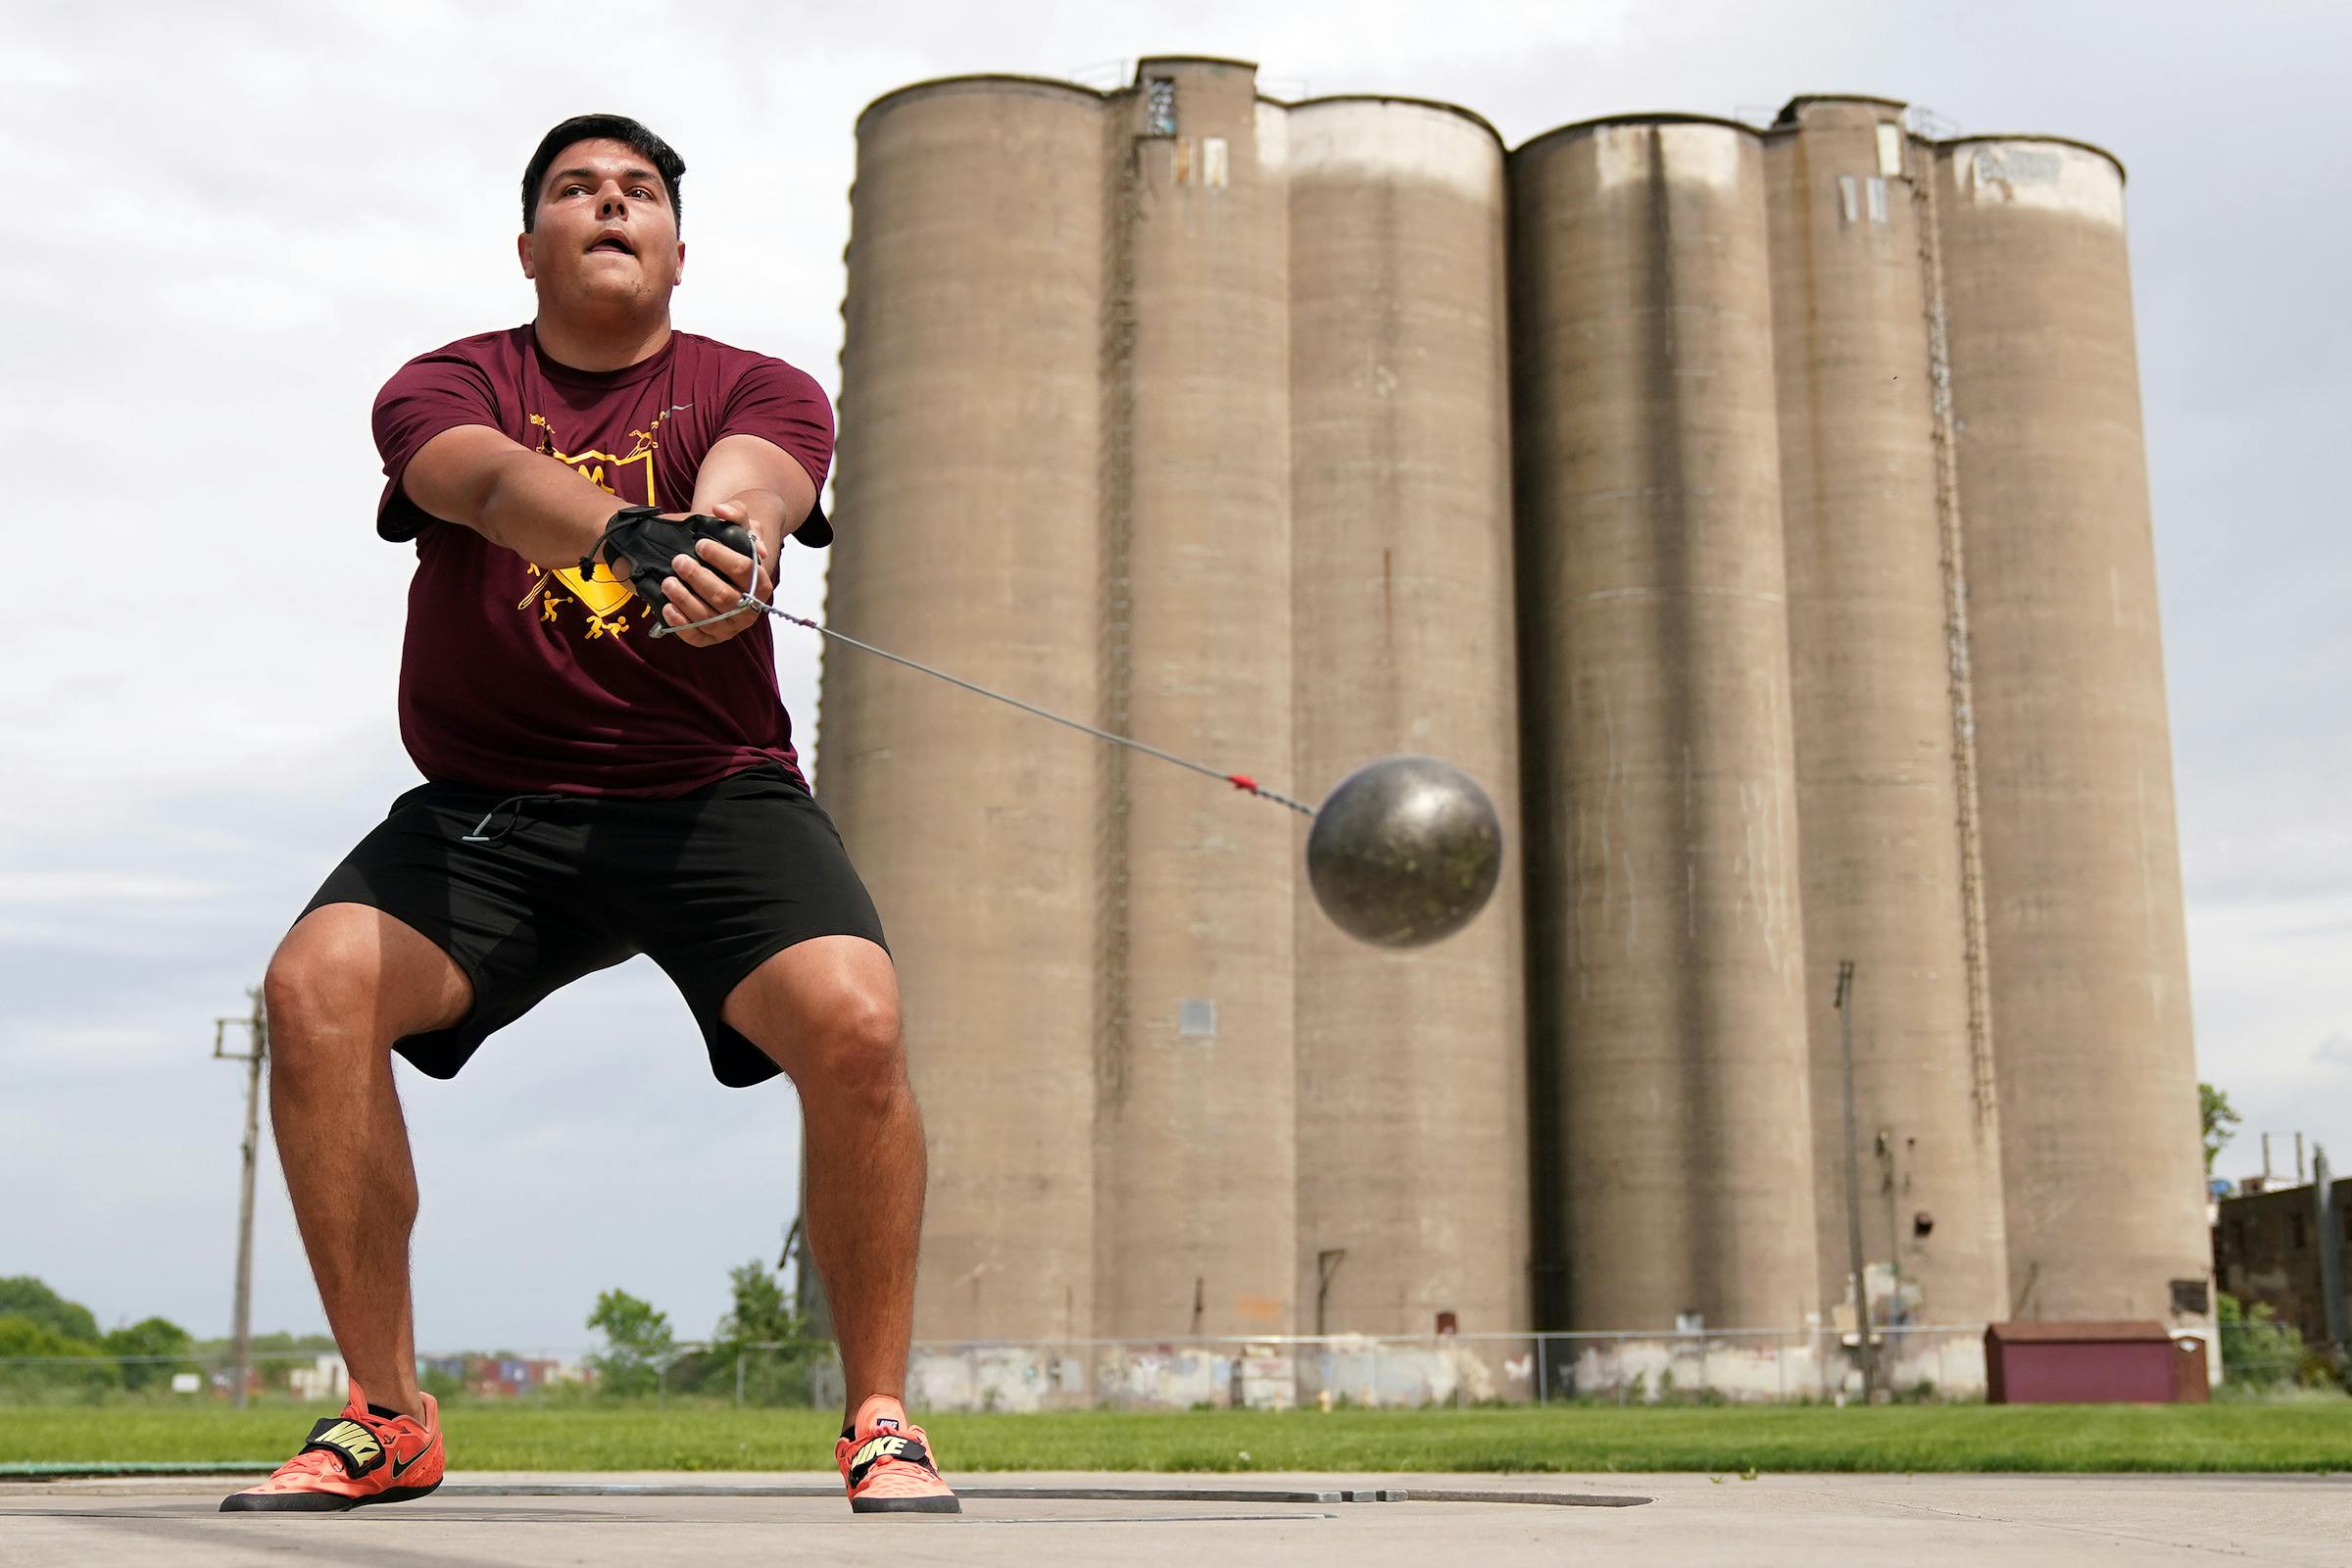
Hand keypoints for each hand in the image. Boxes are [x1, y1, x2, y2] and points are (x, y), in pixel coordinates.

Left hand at [656, 500, 767, 646]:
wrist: (720, 567)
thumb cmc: (730, 546)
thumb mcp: (739, 525)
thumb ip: (736, 512)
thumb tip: (721, 510)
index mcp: (762, 585)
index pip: (744, 571)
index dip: (721, 557)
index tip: (700, 544)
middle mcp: (749, 610)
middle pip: (725, 597)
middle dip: (699, 578)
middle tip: (678, 561)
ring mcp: (730, 627)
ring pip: (708, 618)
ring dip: (685, 600)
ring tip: (668, 581)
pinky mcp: (711, 638)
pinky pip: (696, 636)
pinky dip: (680, 624)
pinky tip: (667, 608)